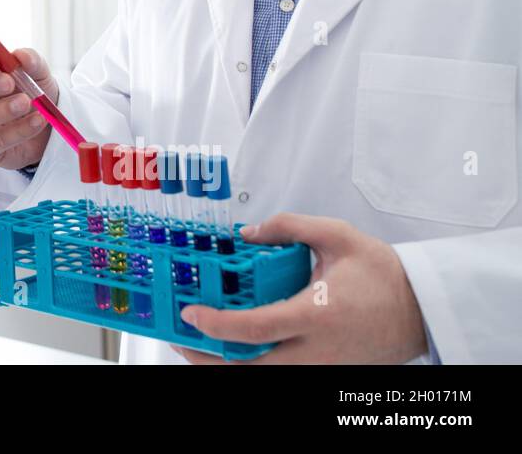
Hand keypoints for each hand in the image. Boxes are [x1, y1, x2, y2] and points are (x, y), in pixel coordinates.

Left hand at [171, 213, 428, 363]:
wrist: (422, 309)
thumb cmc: (384, 276)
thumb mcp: (337, 236)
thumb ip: (289, 227)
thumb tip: (248, 232)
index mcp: (317, 315)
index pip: (255, 328)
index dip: (217, 325)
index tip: (191, 314)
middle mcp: (317, 349)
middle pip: (250, 368)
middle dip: (209, 358)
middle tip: (181, 338)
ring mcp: (321, 366)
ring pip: (263, 376)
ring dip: (227, 365)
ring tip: (199, 346)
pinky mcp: (324, 371)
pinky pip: (280, 373)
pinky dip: (252, 364)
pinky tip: (234, 349)